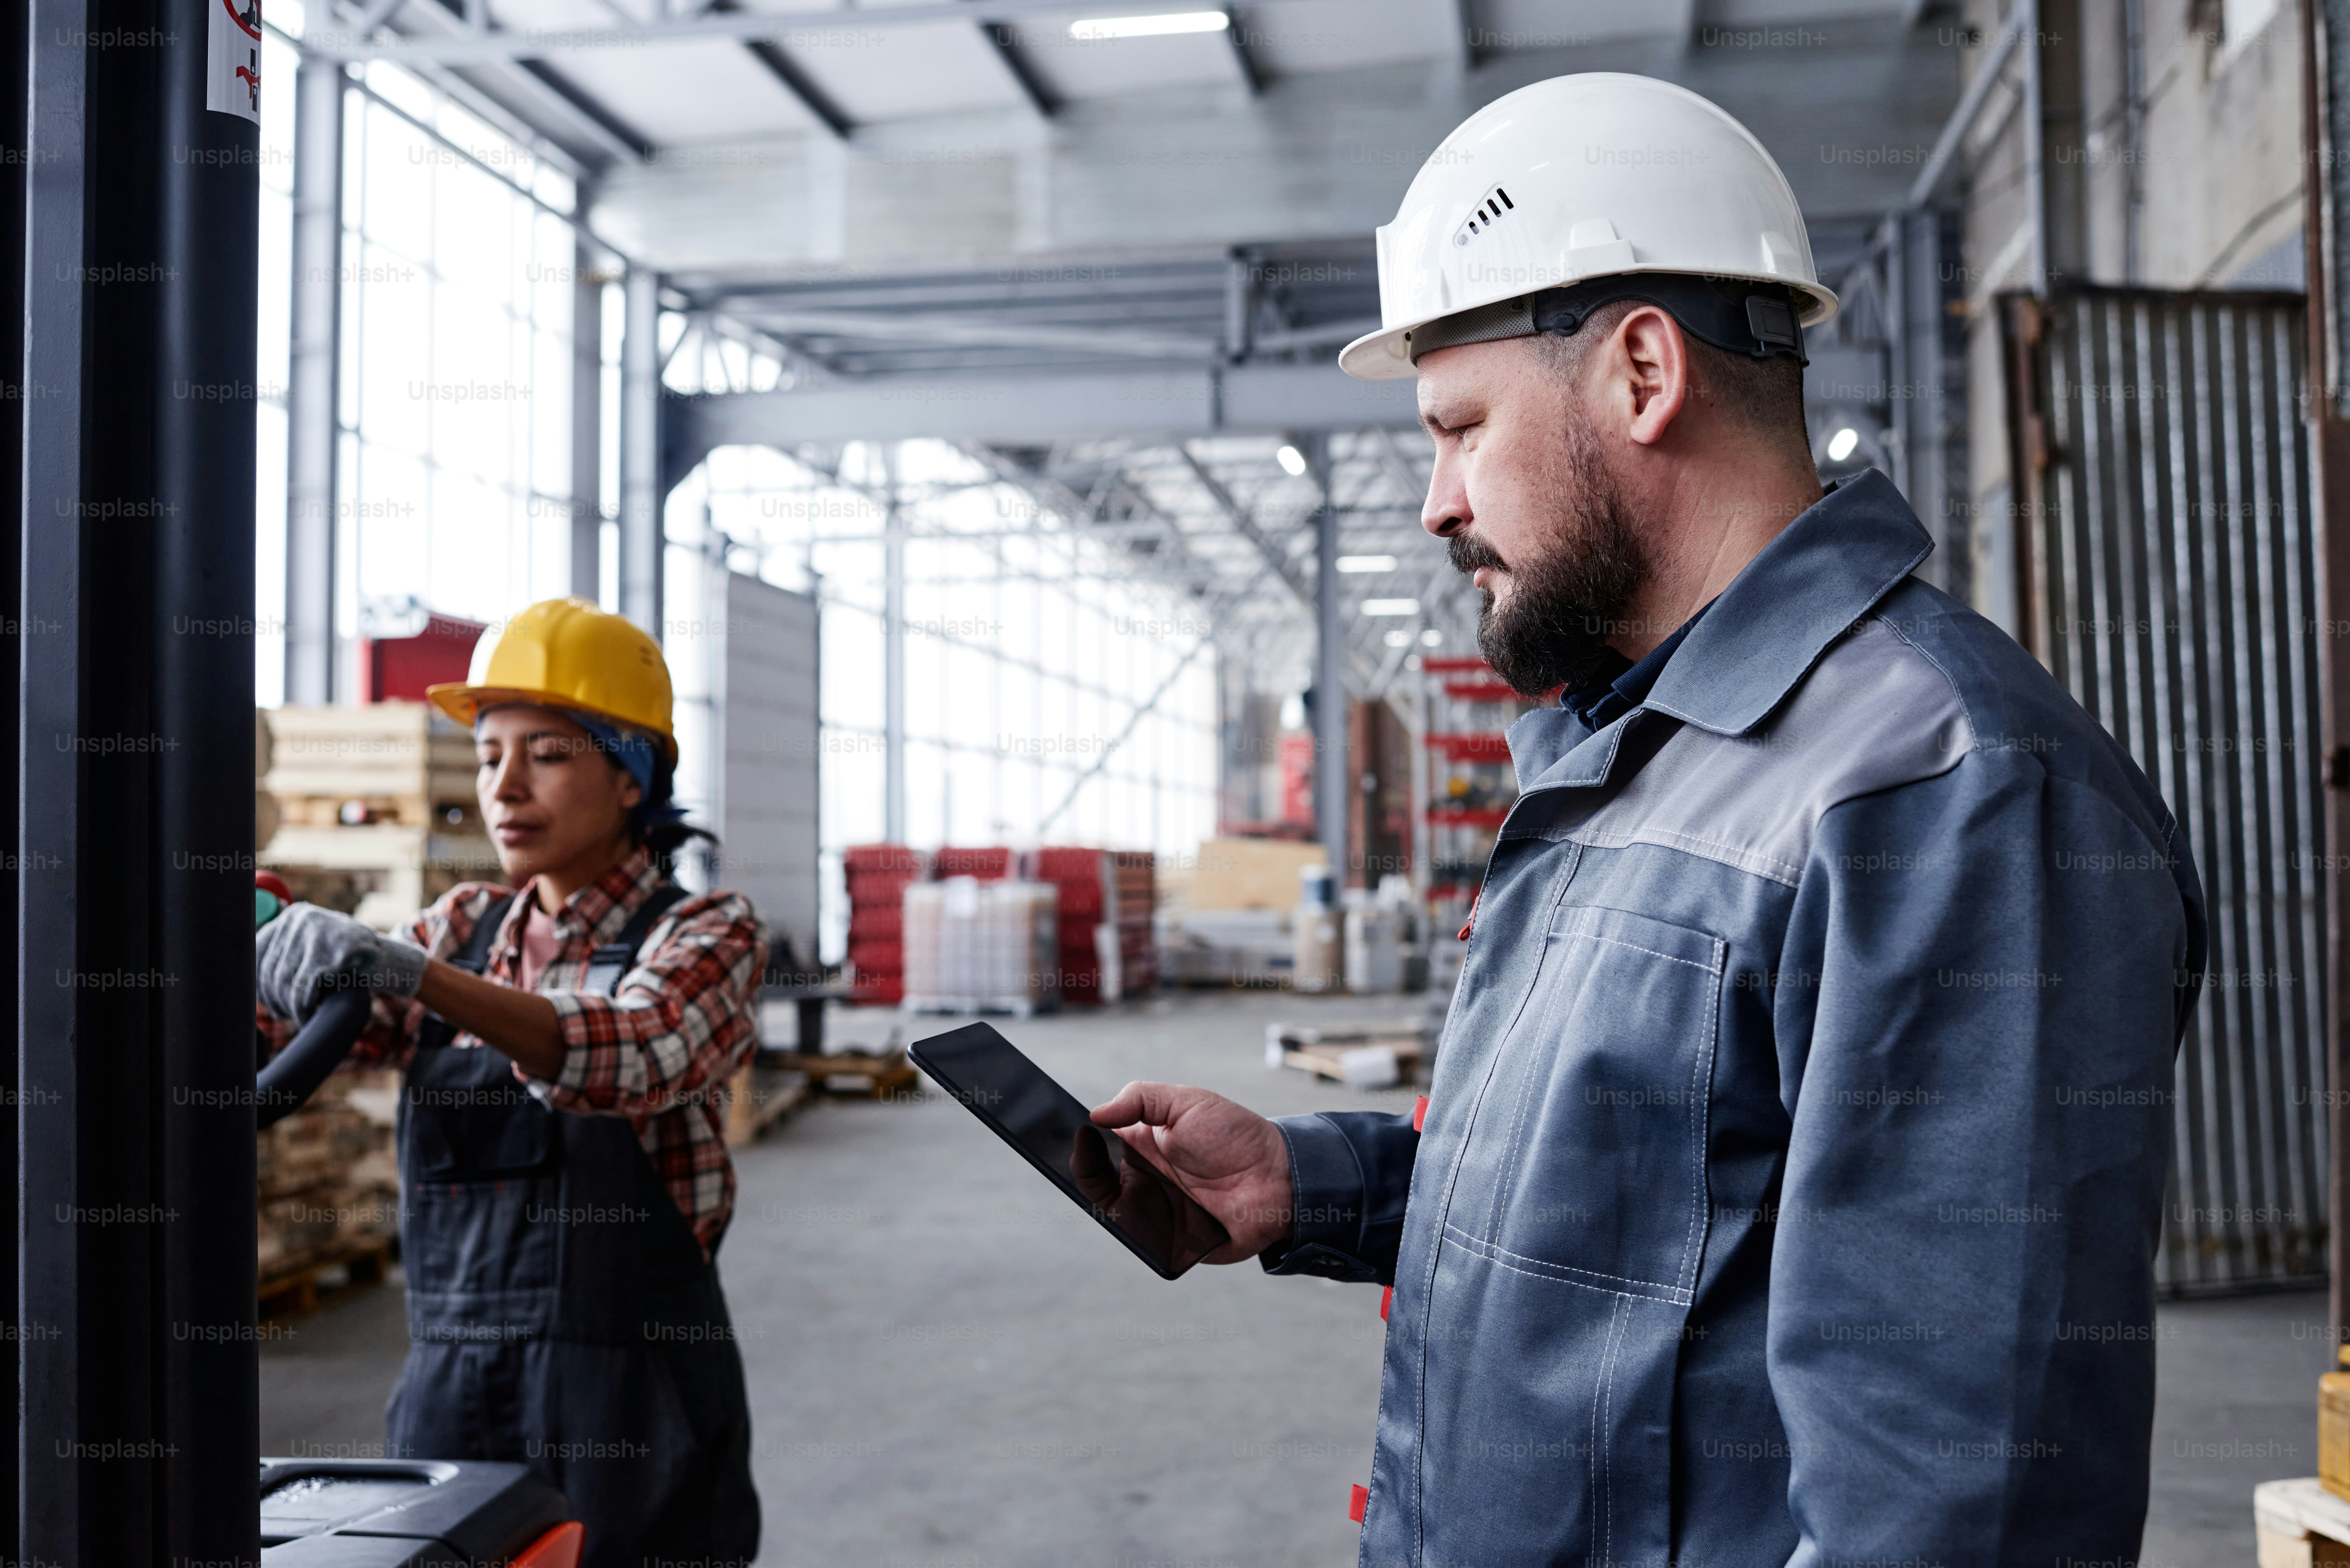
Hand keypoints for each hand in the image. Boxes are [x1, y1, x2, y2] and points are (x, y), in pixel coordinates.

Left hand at [255, 903, 427, 1023]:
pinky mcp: (332, 954)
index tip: (264, 999)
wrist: (390, 961)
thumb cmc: (347, 960)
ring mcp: (318, 934)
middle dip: (273, 998)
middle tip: (282, 1013)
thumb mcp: (314, 946)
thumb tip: (243, 977)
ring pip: (284, 981)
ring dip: (287, 1006)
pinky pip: (303, 990)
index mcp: (293, 915)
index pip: (258, 949)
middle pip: (270, 968)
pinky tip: (308, 1016)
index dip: (256, 980)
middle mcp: (301, 918)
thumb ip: (287, 950)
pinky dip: (303, 1009)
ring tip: (296, 1015)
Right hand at [1090, 1083, 1291, 1263]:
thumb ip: (1140, 1099)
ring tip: (1105, 1176)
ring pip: (1110, 1212)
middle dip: (1082, 1168)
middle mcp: (1144, 1178)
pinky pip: (1138, 1240)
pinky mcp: (1169, 1240)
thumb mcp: (1188, 1102)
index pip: (1098, 1145)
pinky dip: (1129, 1229)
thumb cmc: (1237, 1136)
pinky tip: (1129, 1208)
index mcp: (1144, 1145)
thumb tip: (1096, 1113)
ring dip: (1101, 1196)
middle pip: (1095, 1181)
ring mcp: (1155, 1210)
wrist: (1279, 1179)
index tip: (1076, 1130)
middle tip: (1082, 1152)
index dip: (1081, 1140)